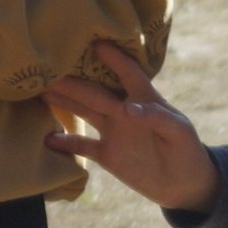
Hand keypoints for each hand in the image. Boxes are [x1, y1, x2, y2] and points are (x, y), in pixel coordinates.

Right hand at [44, 43, 220, 210]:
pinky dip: (65, 142)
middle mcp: (124, 110)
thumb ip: (155, 117)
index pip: (128, 72)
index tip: (95, 42)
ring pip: (84, 111)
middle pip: (95, 91)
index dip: (115, 57)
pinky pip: (82, 146)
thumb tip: (127, 109)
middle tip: (47, 69)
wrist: (185, 186)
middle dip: (72, 80)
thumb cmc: (187, 152)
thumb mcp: (178, 132)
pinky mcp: (107, 154)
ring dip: (63, 101)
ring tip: (39, 90)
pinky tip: (46, 139)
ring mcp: (114, 131)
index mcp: (145, 99)